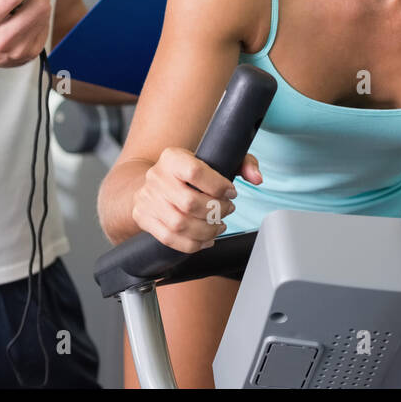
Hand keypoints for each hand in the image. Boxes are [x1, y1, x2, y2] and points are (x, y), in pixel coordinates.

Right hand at [132, 149, 261, 253]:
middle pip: (189, 203)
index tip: (231, 193)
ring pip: (179, 224)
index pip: (195, 172)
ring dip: (206, 230)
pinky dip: (192, 244)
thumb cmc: (190, 172)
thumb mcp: (215, 159)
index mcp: (172, 157)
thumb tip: (256, 178)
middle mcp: (156, 177)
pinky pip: (169, 238)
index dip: (219, 186)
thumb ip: (242, 163)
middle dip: (215, 212)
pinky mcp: (143, 217)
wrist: (152, 182)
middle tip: (227, 211)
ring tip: (219, 226)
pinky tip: (205, 239)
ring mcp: (147, 199)